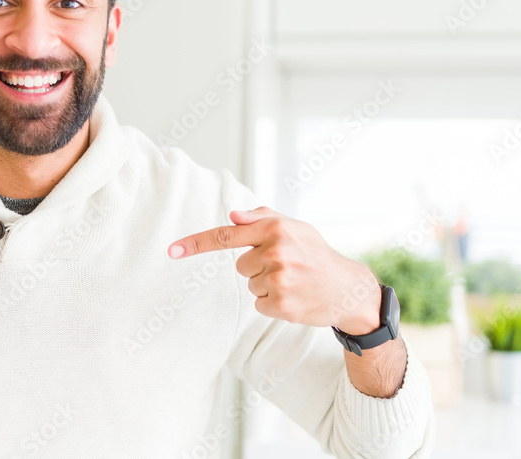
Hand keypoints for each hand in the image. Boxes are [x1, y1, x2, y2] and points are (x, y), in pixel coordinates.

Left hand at [167, 206, 381, 334]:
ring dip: (267, 285)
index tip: (172, 250)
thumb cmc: (316, 254)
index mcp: (276, 228)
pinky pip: (259, 304)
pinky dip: (273, 304)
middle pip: (240, 265)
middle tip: (288, 268)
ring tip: (294, 282)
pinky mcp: (281, 304)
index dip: (196, 243)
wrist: (348, 289)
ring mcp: (279, 279)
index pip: (226, 235)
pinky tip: (295, 298)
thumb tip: (232, 216)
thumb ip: (262, 218)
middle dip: (258, 267)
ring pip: (249, 284)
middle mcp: (276, 251)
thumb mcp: (295, 227)